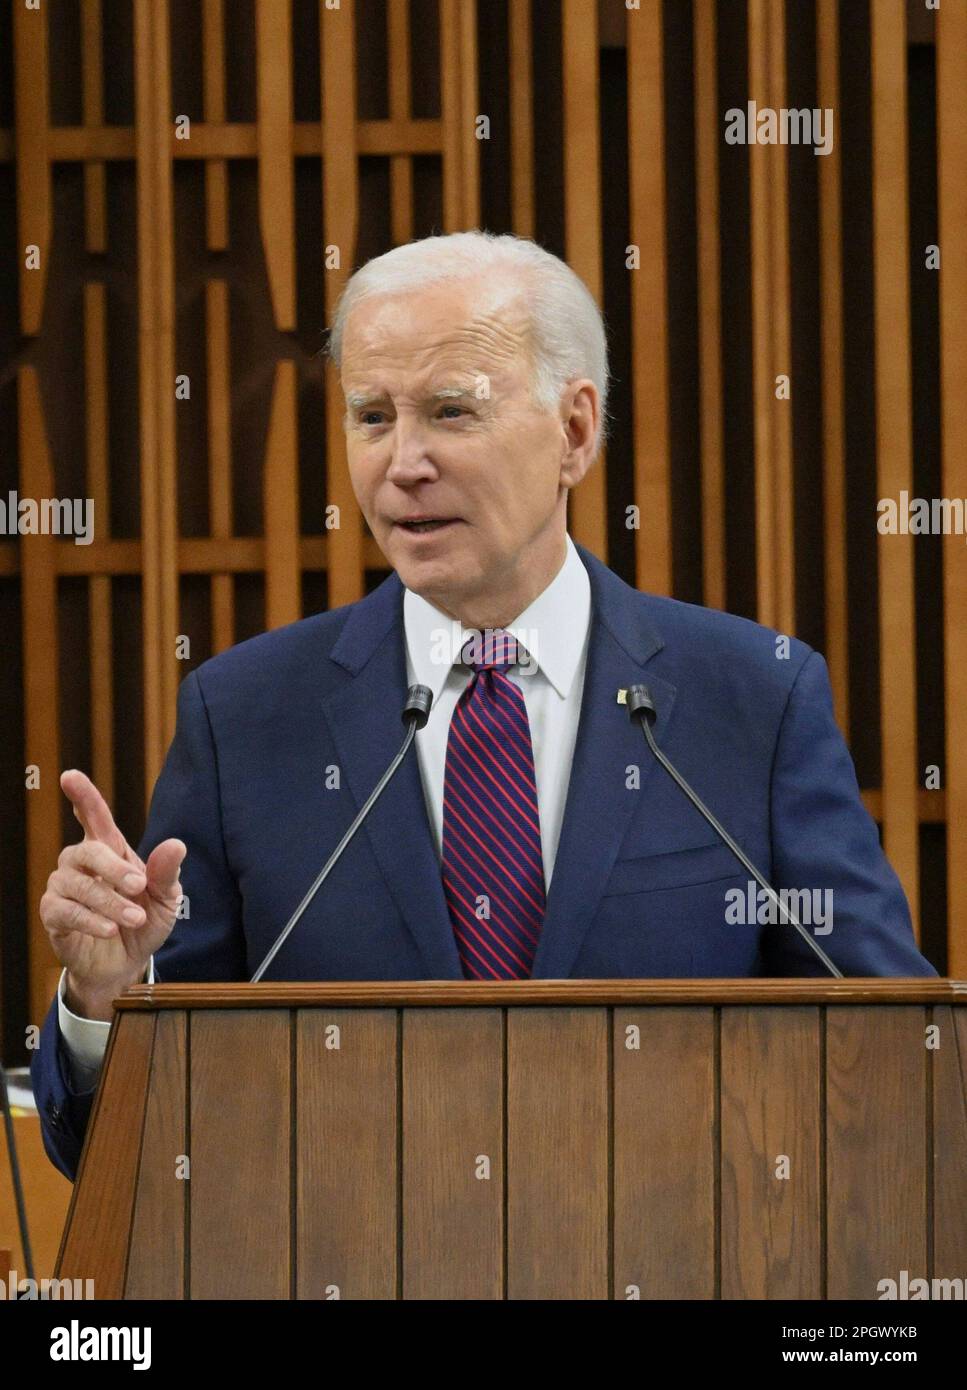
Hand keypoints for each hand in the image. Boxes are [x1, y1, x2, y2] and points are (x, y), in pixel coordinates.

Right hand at [40, 770, 185, 1019]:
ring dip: (108, 902)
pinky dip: (90, 920)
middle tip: (138, 886)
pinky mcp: (54, 916)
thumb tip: (176, 844)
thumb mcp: (166, 898)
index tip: (70, 776)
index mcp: (110, 850)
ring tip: (134, 918)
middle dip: (113, 868)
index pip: (94, 818)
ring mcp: (64, 889)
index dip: (83, 797)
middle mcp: (82, 864)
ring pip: (77, 885)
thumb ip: (167, 872)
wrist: (128, 964)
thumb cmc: (144, 922)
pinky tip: (110, 929)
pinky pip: (64, 911)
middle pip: (86, 851)